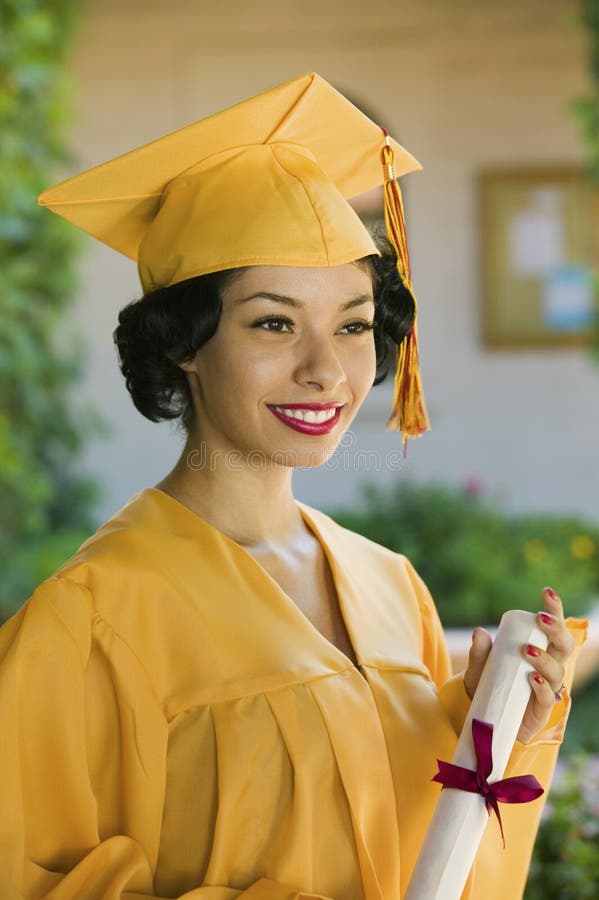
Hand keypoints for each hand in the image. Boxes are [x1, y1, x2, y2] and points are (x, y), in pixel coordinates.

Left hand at [463, 587, 575, 743]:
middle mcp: (549, 667)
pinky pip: (546, 697)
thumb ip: (480, 651)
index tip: (546, 592)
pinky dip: (541, 686)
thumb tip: (479, 632)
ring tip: (527, 650)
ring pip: (557, 671)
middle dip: (557, 630)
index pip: (554, 627)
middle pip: (565, 646)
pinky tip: (532, 677)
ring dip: (544, 658)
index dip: (555, 609)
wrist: (485, 718)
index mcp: (540, 649)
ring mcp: (547, 689)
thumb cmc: (489, 684)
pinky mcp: (540, 710)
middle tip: (540, 619)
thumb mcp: (481, 666)